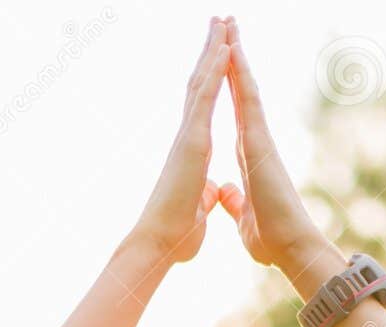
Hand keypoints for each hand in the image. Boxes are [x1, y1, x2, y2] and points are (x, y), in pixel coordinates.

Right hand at [130, 18, 227, 264]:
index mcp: (193, 152)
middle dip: (209, 53)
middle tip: (217, 23)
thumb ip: (205, 194)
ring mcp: (188, 137)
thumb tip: (212, 190)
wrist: (160, 245)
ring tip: (222, 22)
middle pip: (199, 85)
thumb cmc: (176, 234)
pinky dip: (216, 73)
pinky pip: (206, 99)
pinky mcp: (192, 142)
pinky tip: (225, 48)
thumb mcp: (198, 208)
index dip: (210, 79)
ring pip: (201, 83)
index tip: (218, 54)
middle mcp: (187, 137)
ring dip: (212, 51)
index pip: (203, 106)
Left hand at [215, 16, 319, 268]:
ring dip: (238, 55)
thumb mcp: (243, 218)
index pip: (237, 114)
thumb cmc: (272, 241)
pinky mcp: (261, 144)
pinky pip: (249, 101)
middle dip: (233, 60)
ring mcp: (260, 140)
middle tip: (227, 26)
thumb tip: (225, 193)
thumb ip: (235, 202)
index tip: (222, 61)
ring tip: (230, 24)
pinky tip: (235, 50)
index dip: (229, 87)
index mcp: (249, 158)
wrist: (290, 249)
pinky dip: (241, 76)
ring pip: (246, 88)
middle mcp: (256, 143)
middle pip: (241, 93)